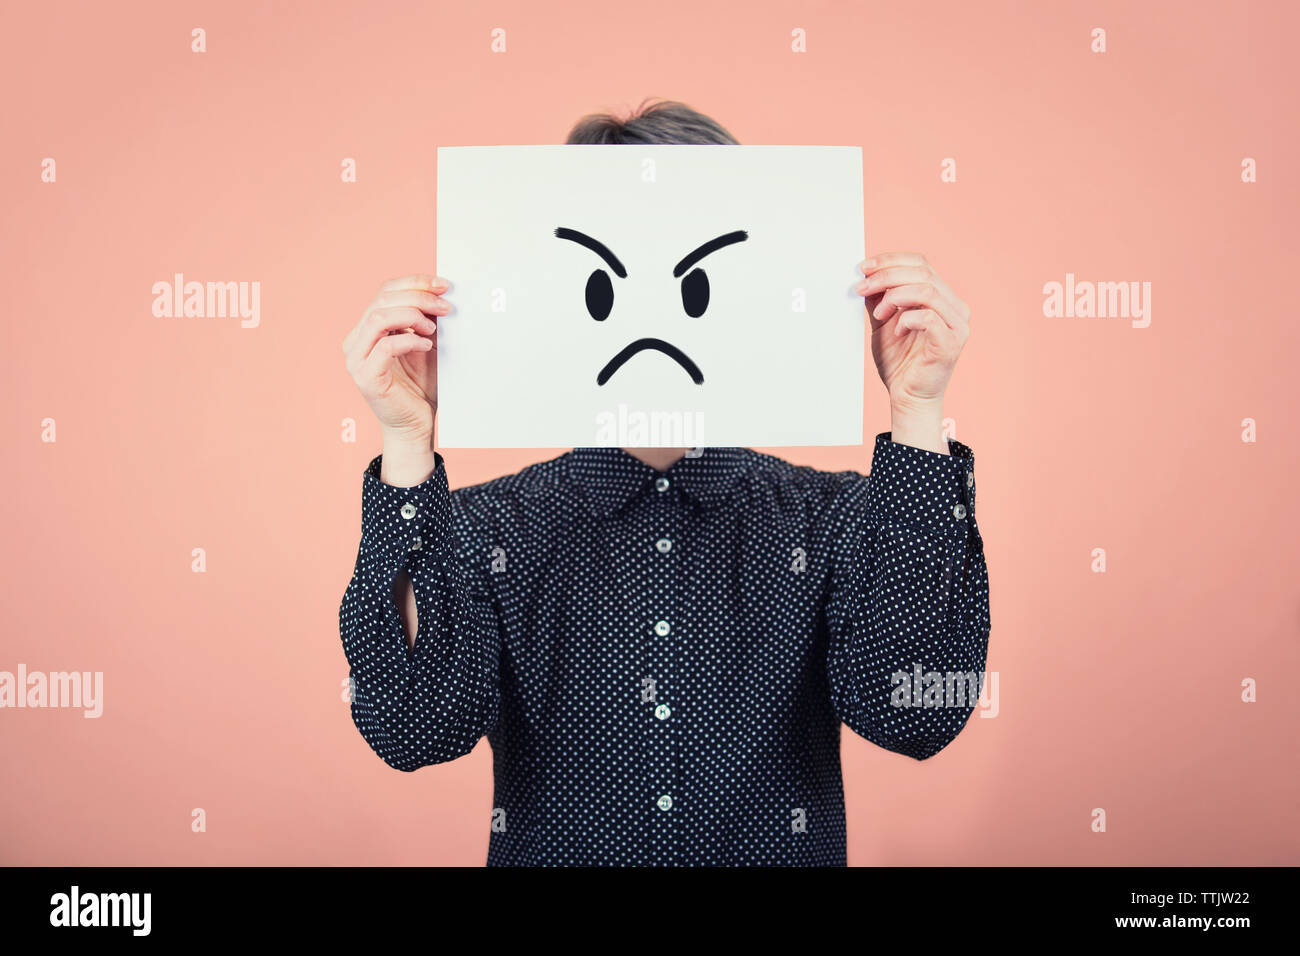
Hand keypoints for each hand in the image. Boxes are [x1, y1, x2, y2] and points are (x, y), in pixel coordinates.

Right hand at [342, 274, 448, 445]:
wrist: (417, 425)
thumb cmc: (421, 386)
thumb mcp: (427, 343)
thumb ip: (427, 319)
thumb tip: (441, 292)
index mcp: (367, 328)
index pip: (385, 291)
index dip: (415, 282)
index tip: (443, 285)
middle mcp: (356, 340)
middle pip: (382, 300)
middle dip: (418, 297)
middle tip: (446, 307)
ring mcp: (357, 359)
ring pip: (379, 318)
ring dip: (412, 316)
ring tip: (434, 329)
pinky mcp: (366, 377)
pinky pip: (385, 347)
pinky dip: (410, 341)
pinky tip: (427, 346)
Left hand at [856, 252, 969, 413]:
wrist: (907, 397)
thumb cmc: (899, 362)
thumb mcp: (882, 322)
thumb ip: (878, 298)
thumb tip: (865, 274)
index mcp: (942, 297)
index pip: (920, 263)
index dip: (890, 260)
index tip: (863, 268)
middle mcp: (955, 307)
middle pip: (922, 272)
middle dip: (885, 276)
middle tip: (861, 288)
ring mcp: (957, 324)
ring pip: (926, 290)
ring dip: (894, 297)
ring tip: (879, 315)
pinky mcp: (952, 342)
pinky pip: (928, 317)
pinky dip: (905, 319)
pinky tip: (896, 332)